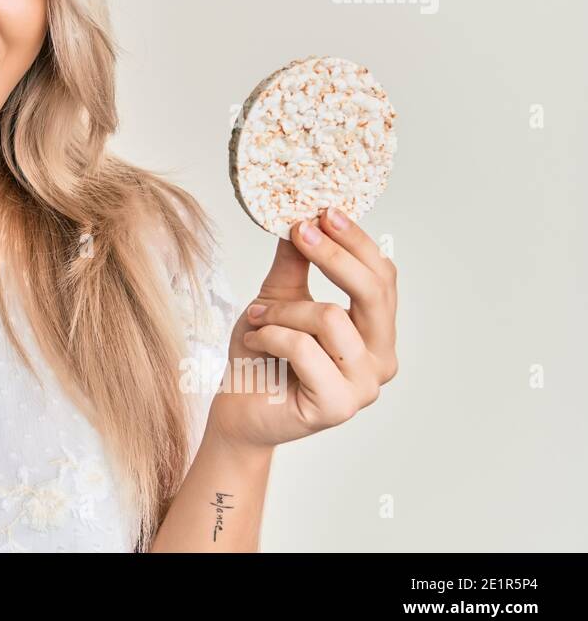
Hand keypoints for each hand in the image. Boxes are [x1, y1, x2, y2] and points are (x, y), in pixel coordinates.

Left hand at [205, 206, 397, 450]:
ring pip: (330, 317)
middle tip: (301, 231)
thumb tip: (303, 217)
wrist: (237, 407)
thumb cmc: (261, 355)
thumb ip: (295, 262)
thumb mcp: (277, 297)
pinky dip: (272, 336)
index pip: (383, 276)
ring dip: (283, 310)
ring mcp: (364, 386)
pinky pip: (305, 349)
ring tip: (256, 316)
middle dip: (333, 255)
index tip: (324, 213)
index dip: (356, 242)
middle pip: (373, 291)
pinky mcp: (339, 405)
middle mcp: (381, 358)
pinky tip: (255, 343)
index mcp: (376, 330)